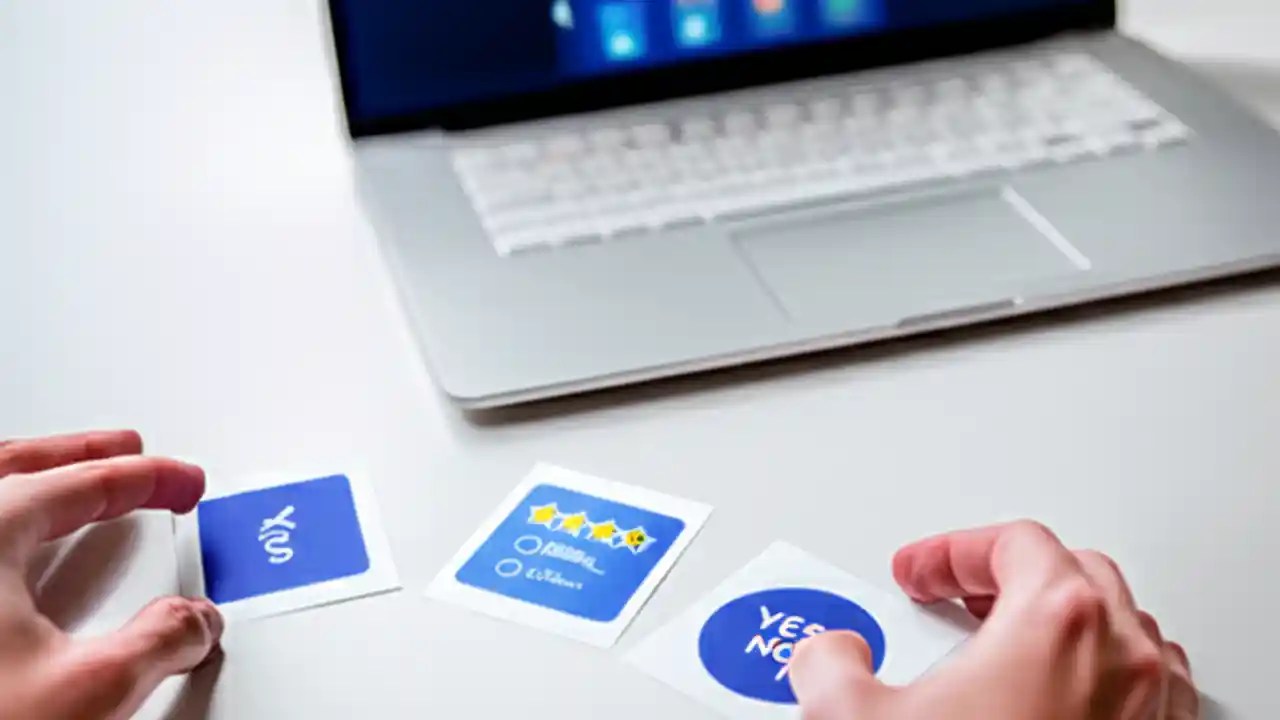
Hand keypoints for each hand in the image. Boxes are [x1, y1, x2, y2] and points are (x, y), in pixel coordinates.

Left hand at [0, 430, 222, 719]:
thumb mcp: (88, 693)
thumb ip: (160, 643)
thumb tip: (192, 624)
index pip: (80, 485)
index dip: (145, 481)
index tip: (182, 482)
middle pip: (13, 467)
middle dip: (79, 456)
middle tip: (126, 454)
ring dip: (24, 477)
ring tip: (60, 479)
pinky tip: (2, 559)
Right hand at [790, 521, 1197, 719]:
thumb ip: (830, 665)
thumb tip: (829, 656)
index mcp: (1056, 619)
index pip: (1013, 543)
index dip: (951, 550)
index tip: (917, 574)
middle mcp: (1120, 655)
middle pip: (1072, 571)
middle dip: (1005, 578)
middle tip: (953, 600)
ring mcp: (1152, 708)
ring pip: (1121, 627)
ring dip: (1060, 622)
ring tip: (1003, 646)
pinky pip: (1149, 685)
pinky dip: (1104, 673)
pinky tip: (1057, 699)